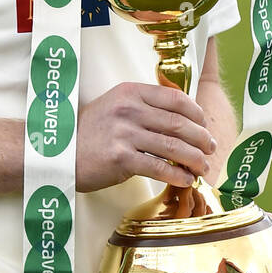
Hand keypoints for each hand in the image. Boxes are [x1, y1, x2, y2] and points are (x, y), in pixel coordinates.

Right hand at [75, 82, 215, 192]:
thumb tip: (181, 119)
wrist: (60, 152)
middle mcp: (128, 109)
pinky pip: (159, 168)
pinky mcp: (120, 159)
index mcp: (130, 92)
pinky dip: (177, 175)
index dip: (196, 113)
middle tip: (211, 148)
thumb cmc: (90, 131)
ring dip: (194, 158)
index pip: (175, 98)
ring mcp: (124, 134)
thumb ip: (143, 107)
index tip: (204, 124)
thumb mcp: (115, 106)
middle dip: (201, 138)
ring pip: (173, 146)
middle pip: (178, 123)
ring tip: (202, 166)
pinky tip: (186, 180)